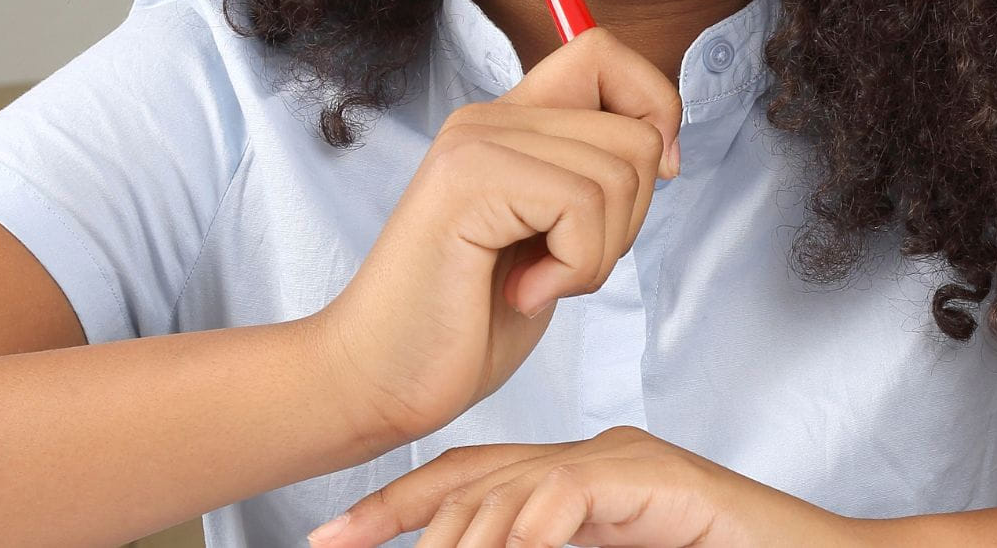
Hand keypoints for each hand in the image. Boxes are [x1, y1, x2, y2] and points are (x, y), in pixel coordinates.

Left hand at [303, 425, 850, 547]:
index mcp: (584, 479)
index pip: (475, 477)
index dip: (400, 504)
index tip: (335, 537)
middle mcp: (599, 457)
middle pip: (476, 474)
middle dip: (396, 510)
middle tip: (333, 542)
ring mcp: (632, 463)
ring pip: (513, 486)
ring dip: (455, 533)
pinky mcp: (663, 481)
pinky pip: (570, 497)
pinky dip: (526, 529)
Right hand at [315, 27, 683, 446]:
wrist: (379, 377)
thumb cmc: (464, 321)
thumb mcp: (549, 240)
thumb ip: (588, 183)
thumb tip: (663, 149)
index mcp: (508, 124)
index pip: (603, 53)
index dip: (653, 108)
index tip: (650, 179)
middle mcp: (489, 118)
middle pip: (635, 133)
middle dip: (629, 220)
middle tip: (563, 265)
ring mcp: (475, 143)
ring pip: (618, 173)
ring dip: (597, 254)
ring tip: (536, 282)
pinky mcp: (469, 180)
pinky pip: (581, 206)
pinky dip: (574, 268)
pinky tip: (523, 293)